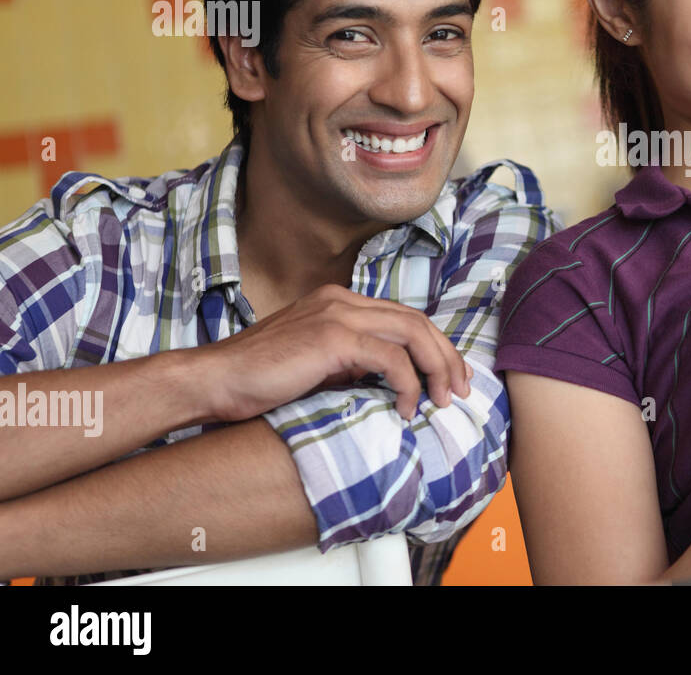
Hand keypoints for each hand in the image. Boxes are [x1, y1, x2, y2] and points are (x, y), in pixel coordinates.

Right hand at [200, 284, 470, 421]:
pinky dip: (408, 383)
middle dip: (446, 356)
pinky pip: (391, 358)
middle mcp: (342, 299)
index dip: (434, 346)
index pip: (404, 317)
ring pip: (412, 333)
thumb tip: (391, 380)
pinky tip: (406, 407)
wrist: (213, 381)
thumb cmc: (258, 381)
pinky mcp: (333, 337)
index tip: (450, 377)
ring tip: (442, 401)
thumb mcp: (315, 364)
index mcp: (339, 301)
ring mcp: (337, 313)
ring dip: (436, 368)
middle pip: (417, 321)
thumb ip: (351, 361)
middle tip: (460, 390)